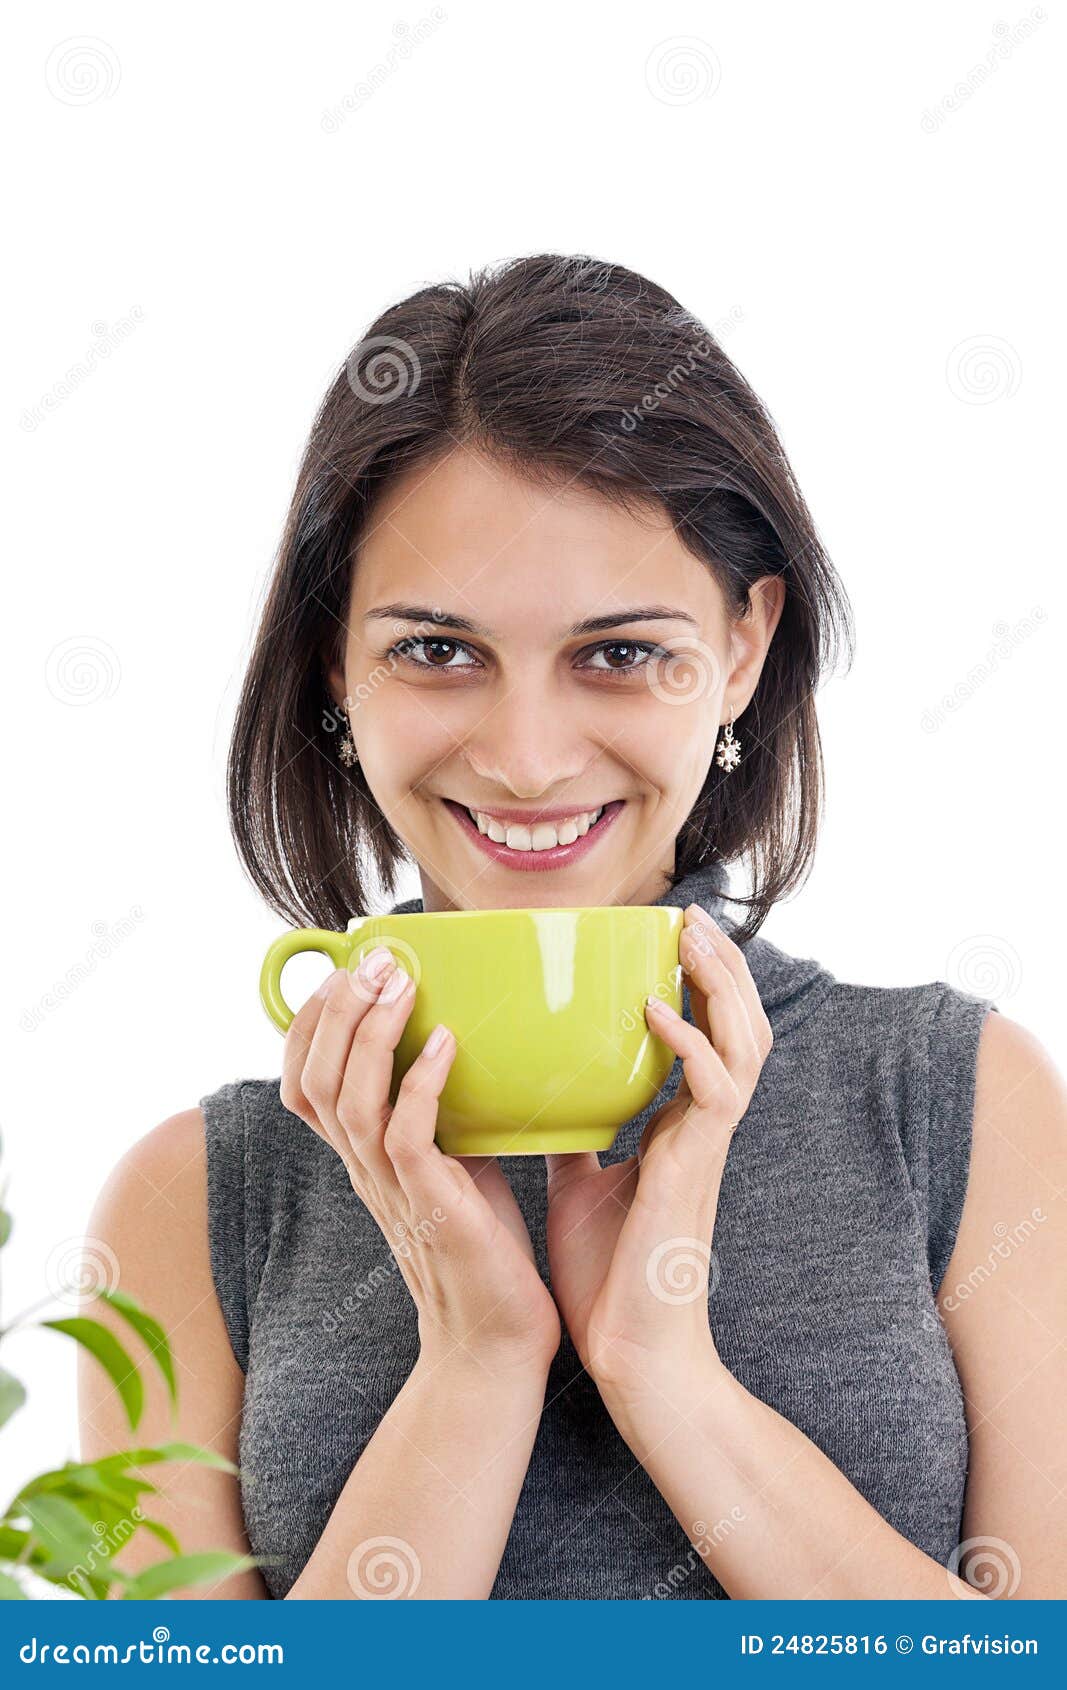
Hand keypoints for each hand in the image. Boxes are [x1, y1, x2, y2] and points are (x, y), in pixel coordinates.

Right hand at [280, 948, 560, 1377]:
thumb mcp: (454, 1163)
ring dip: (372, 1032)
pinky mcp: (430, 1205)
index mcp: (360, 1157)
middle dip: (336, 1010)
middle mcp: (361, 1168)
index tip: (343, 971)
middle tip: (372, 960)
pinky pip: (406, 1134)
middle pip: (313, 1078)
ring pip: (349, 1097)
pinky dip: (421, 1082)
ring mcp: (391, 1188)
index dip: (309, 1025)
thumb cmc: (482, 1247)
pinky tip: (447, 1044)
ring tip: (400, 984)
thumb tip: (467, 1046)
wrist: (494, 1338)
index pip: (302, 1082)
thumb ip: (444, 1113)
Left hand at [545, 903, 771, 1403]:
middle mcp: (702, 1128)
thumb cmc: (608, 1277)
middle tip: (688, 916)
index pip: (709, 1036)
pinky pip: (713, 1091)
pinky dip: (688, 1045)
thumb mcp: (580, 1184)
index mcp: (679, 1128)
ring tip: (689, 939)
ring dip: (721, 985)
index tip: (670, 935)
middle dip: (721, 966)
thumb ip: (574, 1135)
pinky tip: (654, 1012)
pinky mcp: (695, 1169)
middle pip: (741, 1025)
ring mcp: (706, 1147)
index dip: (700, 985)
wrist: (629, 1352)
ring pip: (746, 1044)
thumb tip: (538, 1097)